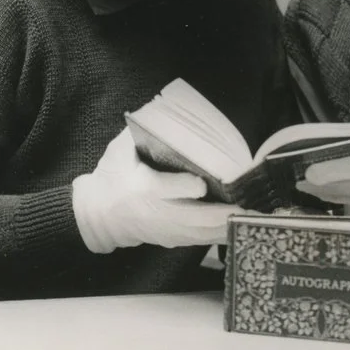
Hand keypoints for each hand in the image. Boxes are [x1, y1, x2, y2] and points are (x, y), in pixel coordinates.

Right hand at [72, 129, 244, 252]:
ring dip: (226, 226)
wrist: (97, 217)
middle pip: (192, 218)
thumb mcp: (118, 151)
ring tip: (253, 217)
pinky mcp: (172, 239)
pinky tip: (241, 227)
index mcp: (141, 188)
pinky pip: (199, 240)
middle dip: (220, 214)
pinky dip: (220, 235)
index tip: (202, 184)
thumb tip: (161, 110)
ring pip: (200, 233)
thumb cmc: (111, 178)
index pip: (164, 189)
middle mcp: (156, 212)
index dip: (183, 187)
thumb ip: (138, 133)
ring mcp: (165, 230)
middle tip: (248, 205)